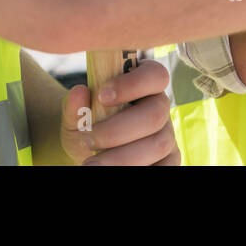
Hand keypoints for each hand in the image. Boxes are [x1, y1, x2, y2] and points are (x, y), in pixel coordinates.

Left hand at [60, 59, 179, 164]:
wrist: (90, 153)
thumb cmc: (88, 127)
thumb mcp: (76, 117)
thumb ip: (75, 105)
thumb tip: (79, 91)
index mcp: (145, 84)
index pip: (154, 75)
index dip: (132, 84)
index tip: (101, 96)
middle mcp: (161, 106)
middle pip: (155, 114)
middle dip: (117, 131)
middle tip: (88, 139)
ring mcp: (168, 134)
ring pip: (158, 144)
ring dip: (122, 158)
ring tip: (91, 163)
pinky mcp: (170, 159)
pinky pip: (167, 166)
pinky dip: (138, 168)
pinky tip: (112, 170)